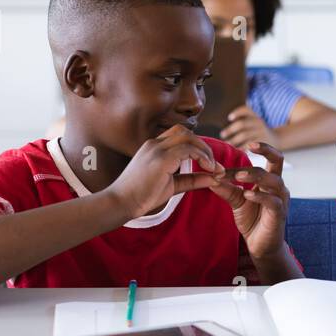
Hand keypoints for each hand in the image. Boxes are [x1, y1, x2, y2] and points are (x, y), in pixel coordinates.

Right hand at [108, 126, 223, 219]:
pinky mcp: (160, 158)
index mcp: (154, 147)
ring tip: (213, 168)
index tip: (212, 165)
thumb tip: (214, 178)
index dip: (198, 147)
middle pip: (186, 132)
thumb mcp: (172, 185)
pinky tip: (208, 170)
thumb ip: (192, 180)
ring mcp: (156, 149)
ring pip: (188, 137)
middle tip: (214, 165)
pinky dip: (202, 157)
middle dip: (204, 146)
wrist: (121, 203)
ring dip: (205, 150)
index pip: (180, 136)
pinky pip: (188, 149)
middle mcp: (155, 144)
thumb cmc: (142, 196)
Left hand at [207, 141, 289, 258]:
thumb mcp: (236, 200)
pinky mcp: (280, 214)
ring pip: (274, 180)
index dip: (261, 148)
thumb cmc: (252, 220)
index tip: (244, 144)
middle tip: (250, 145)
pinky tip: (247, 194)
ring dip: (255, 175)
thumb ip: (226, 188)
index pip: (272, 157)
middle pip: (278, 161)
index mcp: (270, 180)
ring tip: (237, 175)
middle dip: (266, 151)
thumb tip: (210, 175)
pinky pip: (273, 201)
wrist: (260, 245)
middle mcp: (279, 186)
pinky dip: (260, 196)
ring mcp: (281, 200)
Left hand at [220, 105, 278, 149]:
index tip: (229, 118)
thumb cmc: (260, 131)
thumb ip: (244, 121)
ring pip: (245, 135)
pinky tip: (236, 150)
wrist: (278, 139)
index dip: (237, 112)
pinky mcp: (264, 142)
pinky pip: (250, 145)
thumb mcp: (255, 123)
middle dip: (230, 129)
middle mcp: (259, 123)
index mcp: (256, 116)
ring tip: (227, 144)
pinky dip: (242, 148)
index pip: (246, 110)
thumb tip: (226, 127)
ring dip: (234, 140)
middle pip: (242, 124)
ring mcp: (262, 133)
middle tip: (222, 135)